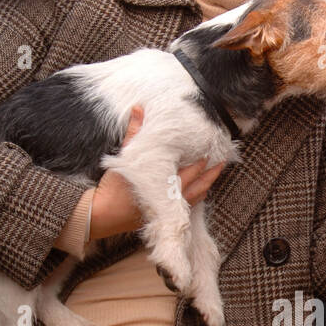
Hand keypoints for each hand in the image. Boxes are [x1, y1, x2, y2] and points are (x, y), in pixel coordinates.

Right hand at [89, 107, 226, 240]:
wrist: (104, 215)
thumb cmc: (114, 187)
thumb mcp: (124, 156)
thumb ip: (135, 132)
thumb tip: (139, 108)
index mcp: (164, 182)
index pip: (190, 170)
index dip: (202, 161)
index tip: (211, 151)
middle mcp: (170, 197)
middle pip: (198, 184)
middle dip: (210, 173)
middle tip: (222, 163)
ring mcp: (168, 209)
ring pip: (195, 198)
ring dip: (206, 186)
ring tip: (215, 177)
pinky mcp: (164, 217)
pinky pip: (186, 207)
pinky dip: (196, 199)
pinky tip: (199, 193)